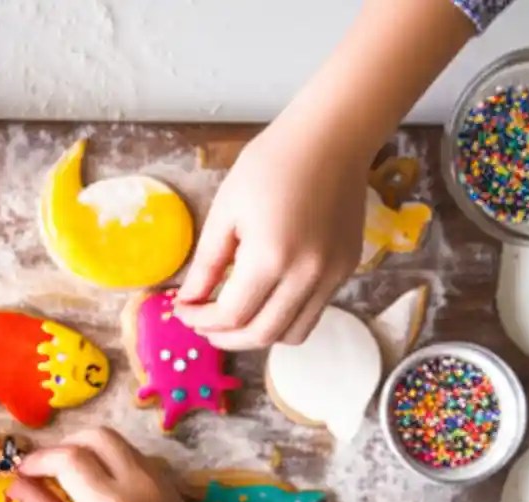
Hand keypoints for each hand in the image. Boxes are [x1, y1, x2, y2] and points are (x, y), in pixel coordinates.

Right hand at [8, 428, 226, 501]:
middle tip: (44, 472)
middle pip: (94, 435)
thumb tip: (17, 487)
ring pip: (116, 441)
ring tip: (68, 478)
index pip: (68, 459)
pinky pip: (133, 454)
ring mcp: (159, 479)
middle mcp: (138, 482)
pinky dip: (109, 458)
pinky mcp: (169, 482)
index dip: (38, 459)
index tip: (20, 473)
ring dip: (87, 448)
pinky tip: (98, 487)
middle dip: (63, 445)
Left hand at [171, 115, 367, 348]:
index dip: (199, 321)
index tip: (182, 311)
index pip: (230, 315)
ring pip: (291, 334)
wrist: (331, 138)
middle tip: (202, 325)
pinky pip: (313, 312)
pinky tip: (264, 298)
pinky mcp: (346, 270)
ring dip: (257, 335)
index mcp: (271, 257)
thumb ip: (207, 264)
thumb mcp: (225, 211)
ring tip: (233, 318)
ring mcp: (332, 275)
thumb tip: (189, 301)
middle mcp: (307, 275)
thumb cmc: (271, 164)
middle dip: (224, 337)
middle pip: (261, 335)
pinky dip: (284, 318)